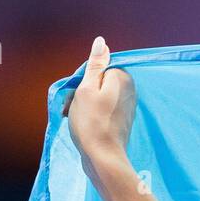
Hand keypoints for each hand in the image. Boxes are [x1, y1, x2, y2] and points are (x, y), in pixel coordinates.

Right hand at [62, 36, 135, 174]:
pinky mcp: (121, 120)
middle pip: (97, 82)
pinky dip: (90, 114)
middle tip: (70, 107)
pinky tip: (81, 125)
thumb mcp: (87, 88)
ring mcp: (126, 107)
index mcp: (123, 78)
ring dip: (82, 104)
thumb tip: (101, 42)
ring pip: (97, 96)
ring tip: (73, 117)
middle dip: (80, 92)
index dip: (82, 79)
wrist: (103, 159)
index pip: (97, 67)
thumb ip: (95, 64)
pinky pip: (102, 110)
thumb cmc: (91, 122)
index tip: (74, 93)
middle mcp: (129, 91)